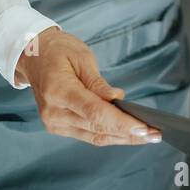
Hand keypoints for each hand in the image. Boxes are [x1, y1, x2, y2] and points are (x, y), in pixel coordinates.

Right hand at [14, 27, 161, 145]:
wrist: (34, 56)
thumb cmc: (58, 51)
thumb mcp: (82, 57)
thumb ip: (98, 82)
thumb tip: (117, 98)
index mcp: (58, 91)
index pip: (94, 112)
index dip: (120, 122)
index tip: (143, 127)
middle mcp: (54, 112)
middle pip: (97, 127)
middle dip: (128, 132)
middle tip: (155, 134)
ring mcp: (54, 123)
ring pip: (95, 136)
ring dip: (122, 138)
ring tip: (148, 137)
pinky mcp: (58, 127)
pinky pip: (88, 135)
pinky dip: (110, 135)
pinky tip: (129, 134)